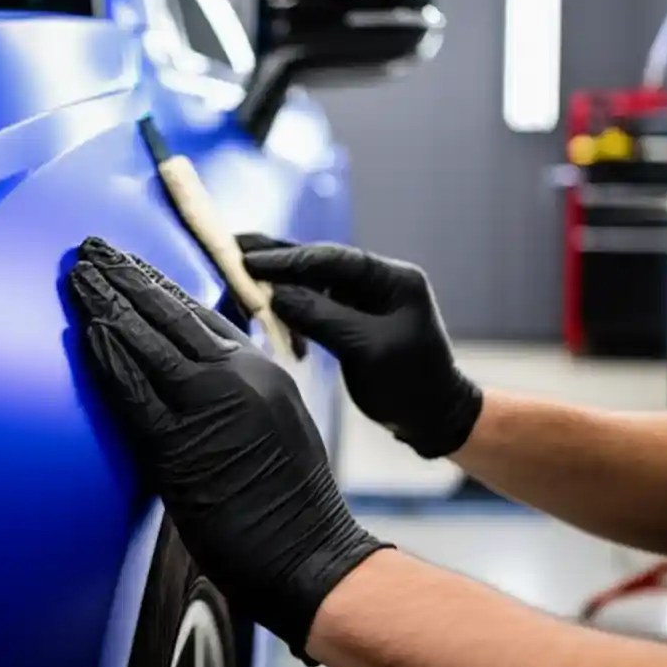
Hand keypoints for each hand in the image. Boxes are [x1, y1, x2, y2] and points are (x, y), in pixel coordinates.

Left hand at [68, 237, 388, 659]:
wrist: (311, 553)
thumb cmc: (292, 502)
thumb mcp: (278, 424)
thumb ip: (240, 392)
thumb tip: (197, 375)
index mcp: (261, 368)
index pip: (198, 312)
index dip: (156, 283)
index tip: (128, 262)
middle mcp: (237, 376)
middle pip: (168, 313)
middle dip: (125, 276)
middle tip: (90, 248)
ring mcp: (207, 408)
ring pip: (147, 340)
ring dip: (106, 304)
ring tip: (78, 274)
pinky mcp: (178, 447)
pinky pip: (134, 392)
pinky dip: (108, 358)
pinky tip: (87, 331)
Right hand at [240, 235, 481, 458]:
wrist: (434, 417)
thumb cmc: (410, 385)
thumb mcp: (366, 350)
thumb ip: (322, 317)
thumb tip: (276, 294)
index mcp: (392, 279)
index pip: (332, 258)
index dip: (287, 259)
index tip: (248, 261)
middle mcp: (378, 280)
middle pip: (318, 262)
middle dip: (276, 260)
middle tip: (232, 250)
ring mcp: (365, 298)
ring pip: (313, 282)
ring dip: (279, 287)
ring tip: (240, 284)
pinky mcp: (353, 317)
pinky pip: (314, 304)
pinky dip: (291, 311)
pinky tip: (271, 319)